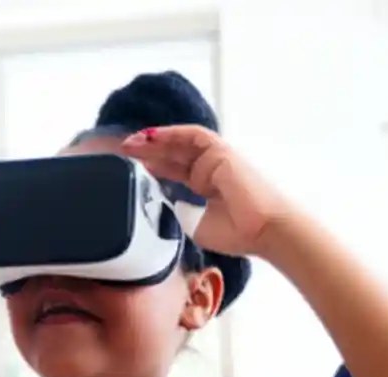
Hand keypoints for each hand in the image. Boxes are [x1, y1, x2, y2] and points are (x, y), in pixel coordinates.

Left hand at [122, 125, 295, 257]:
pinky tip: (152, 135)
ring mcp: (217, 159)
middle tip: (123, 150)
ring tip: (131, 142)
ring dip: (155, 141)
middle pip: (174, 155)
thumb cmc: (238, 232)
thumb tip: (167, 202)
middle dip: (147, 151)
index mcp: (207, 186)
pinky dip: (172, 133)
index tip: (133, 165)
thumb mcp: (195, 225)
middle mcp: (212, 169)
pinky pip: (194, 136)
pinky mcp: (222, 152)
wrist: (264, 230)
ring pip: (181, 143)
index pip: (175, 171)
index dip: (154, 166)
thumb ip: (178, 212)